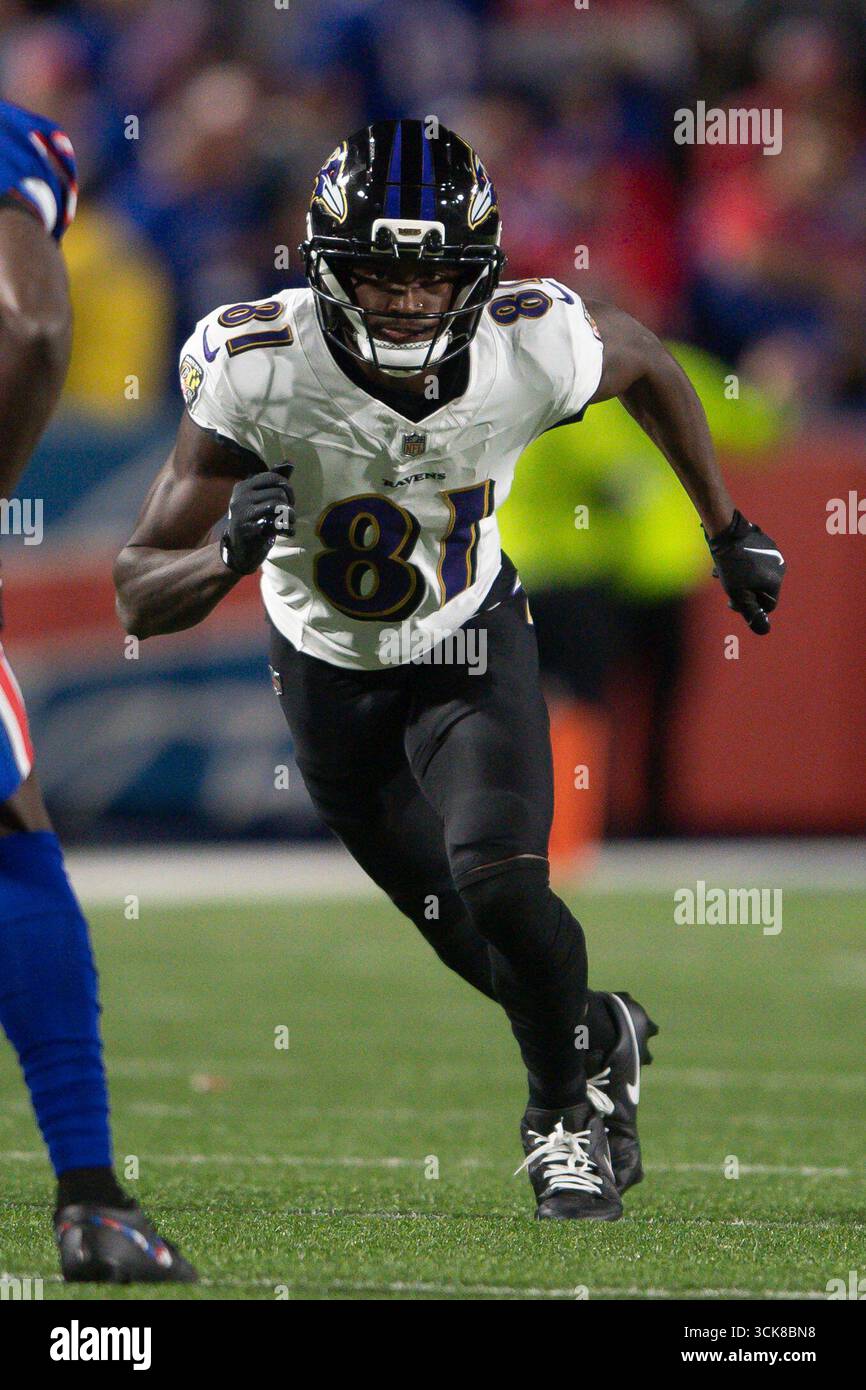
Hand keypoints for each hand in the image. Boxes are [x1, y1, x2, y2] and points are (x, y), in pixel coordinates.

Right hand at [221, 470, 294, 574]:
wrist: (238, 548)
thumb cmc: (253, 519)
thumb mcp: (260, 497)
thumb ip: (274, 480)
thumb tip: (289, 462)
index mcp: (243, 487)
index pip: (273, 477)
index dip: (287, 488)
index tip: (288, 500)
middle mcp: (240, 498)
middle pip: (278, 492)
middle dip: (290, 504)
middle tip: (289, 514)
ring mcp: (243, 514)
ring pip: (278, 506)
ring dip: (291, 516)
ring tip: (290, 523)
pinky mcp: (250, 530)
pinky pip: (276, 523)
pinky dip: (288, 529)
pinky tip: (289, 533)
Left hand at [706, 510, 784, 634]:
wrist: (726, 531)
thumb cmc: (731, 565)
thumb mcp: (738, 594)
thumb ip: (751, 613)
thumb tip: (764, 630)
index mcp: (776, 580)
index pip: (767, 604)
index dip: (748, 607)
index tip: (731, 601)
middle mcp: (780, 566)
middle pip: (760, 588)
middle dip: (743, 591)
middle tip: (726, 585)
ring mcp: (773, 552)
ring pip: (756, 573)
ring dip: (741, 577)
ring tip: (723, 571)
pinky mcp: (765, 541)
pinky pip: (755, 558)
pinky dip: (743, 563)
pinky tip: (729, 559)